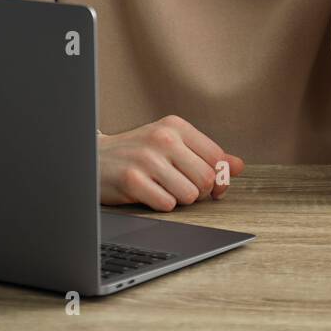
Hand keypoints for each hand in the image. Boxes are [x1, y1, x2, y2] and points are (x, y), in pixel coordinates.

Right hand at [98, 115, 244, 211]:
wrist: (92, 159)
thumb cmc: (137, 154)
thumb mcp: (171, 145)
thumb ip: (206, 155)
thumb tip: (238, 166)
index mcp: (175, 126)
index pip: (217, 157)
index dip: (219, 179)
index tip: (209, 186)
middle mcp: (163, 137)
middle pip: (207, 179)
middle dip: (199, 191)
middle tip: (181, 188)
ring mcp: (147, 158)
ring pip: (189, 194)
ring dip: (179, 199)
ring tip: (162, 188)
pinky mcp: (132, 180)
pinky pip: (167, 205)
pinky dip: (161, 205)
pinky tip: (148, 194)